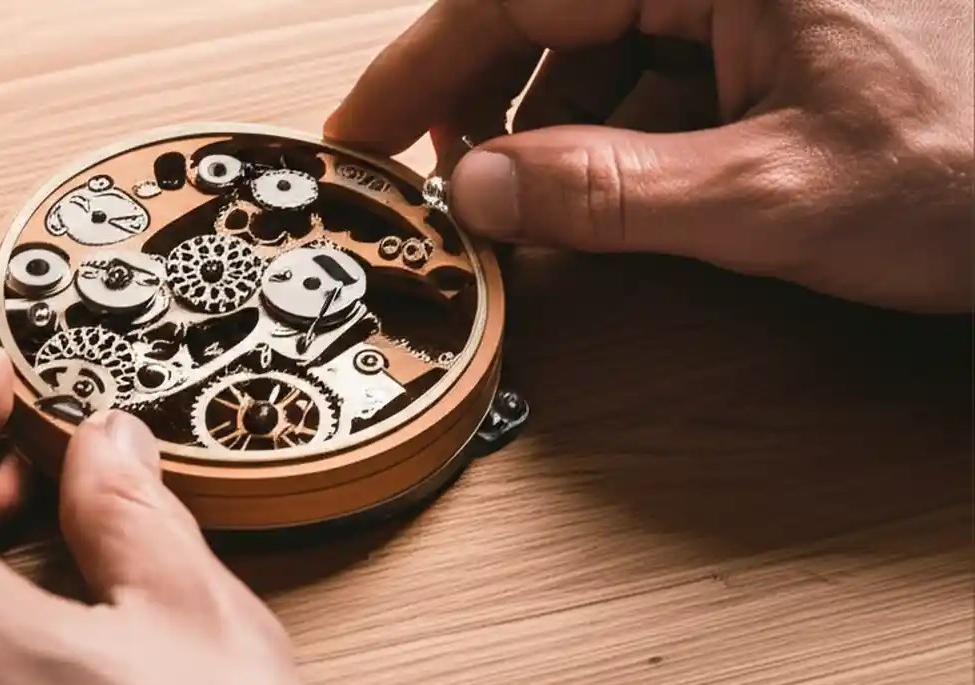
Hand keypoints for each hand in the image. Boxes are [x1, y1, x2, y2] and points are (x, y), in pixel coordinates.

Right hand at [325, 0, 973, 312]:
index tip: (361, 129)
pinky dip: (618, 139)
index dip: (421, 68)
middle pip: (550, 18)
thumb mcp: (777, 193)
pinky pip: (660, 78)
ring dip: (551, 132)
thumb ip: (613, 192)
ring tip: (529, 210)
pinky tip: (612, 195)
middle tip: (439, 185)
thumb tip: (483, 192)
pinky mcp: (775, 41)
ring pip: (600, 52)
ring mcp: (749, 4)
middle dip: (483, 104)